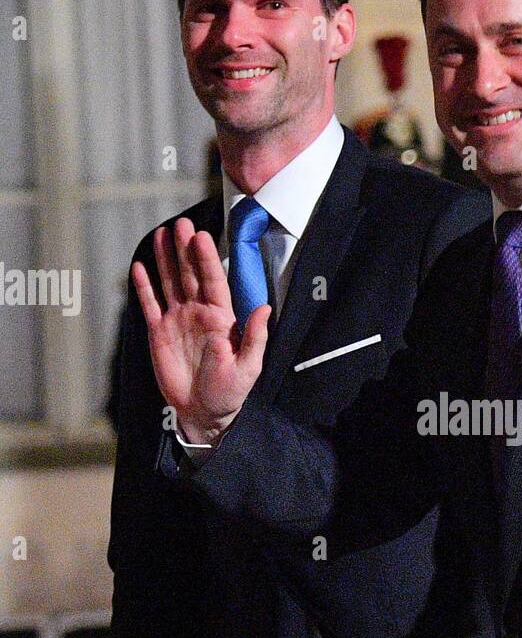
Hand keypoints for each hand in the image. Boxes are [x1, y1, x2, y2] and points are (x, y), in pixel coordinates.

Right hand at [131, 219, 270, 443]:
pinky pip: (150, 304)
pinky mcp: (160, 332)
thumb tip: (264, 309)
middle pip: (191, 275)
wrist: (204, 412)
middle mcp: (199, 313)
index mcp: (222, 318)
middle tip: (180, 225)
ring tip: (161, 234)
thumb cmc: (230, 392)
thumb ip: (255, 337)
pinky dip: (144, 286)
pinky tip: (140, 266)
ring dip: (165, 259)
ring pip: (170, 283)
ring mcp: (178, 320)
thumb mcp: (249, 368)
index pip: (214, 281)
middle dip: (185, 249)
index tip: (201, 237)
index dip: (207, 259)